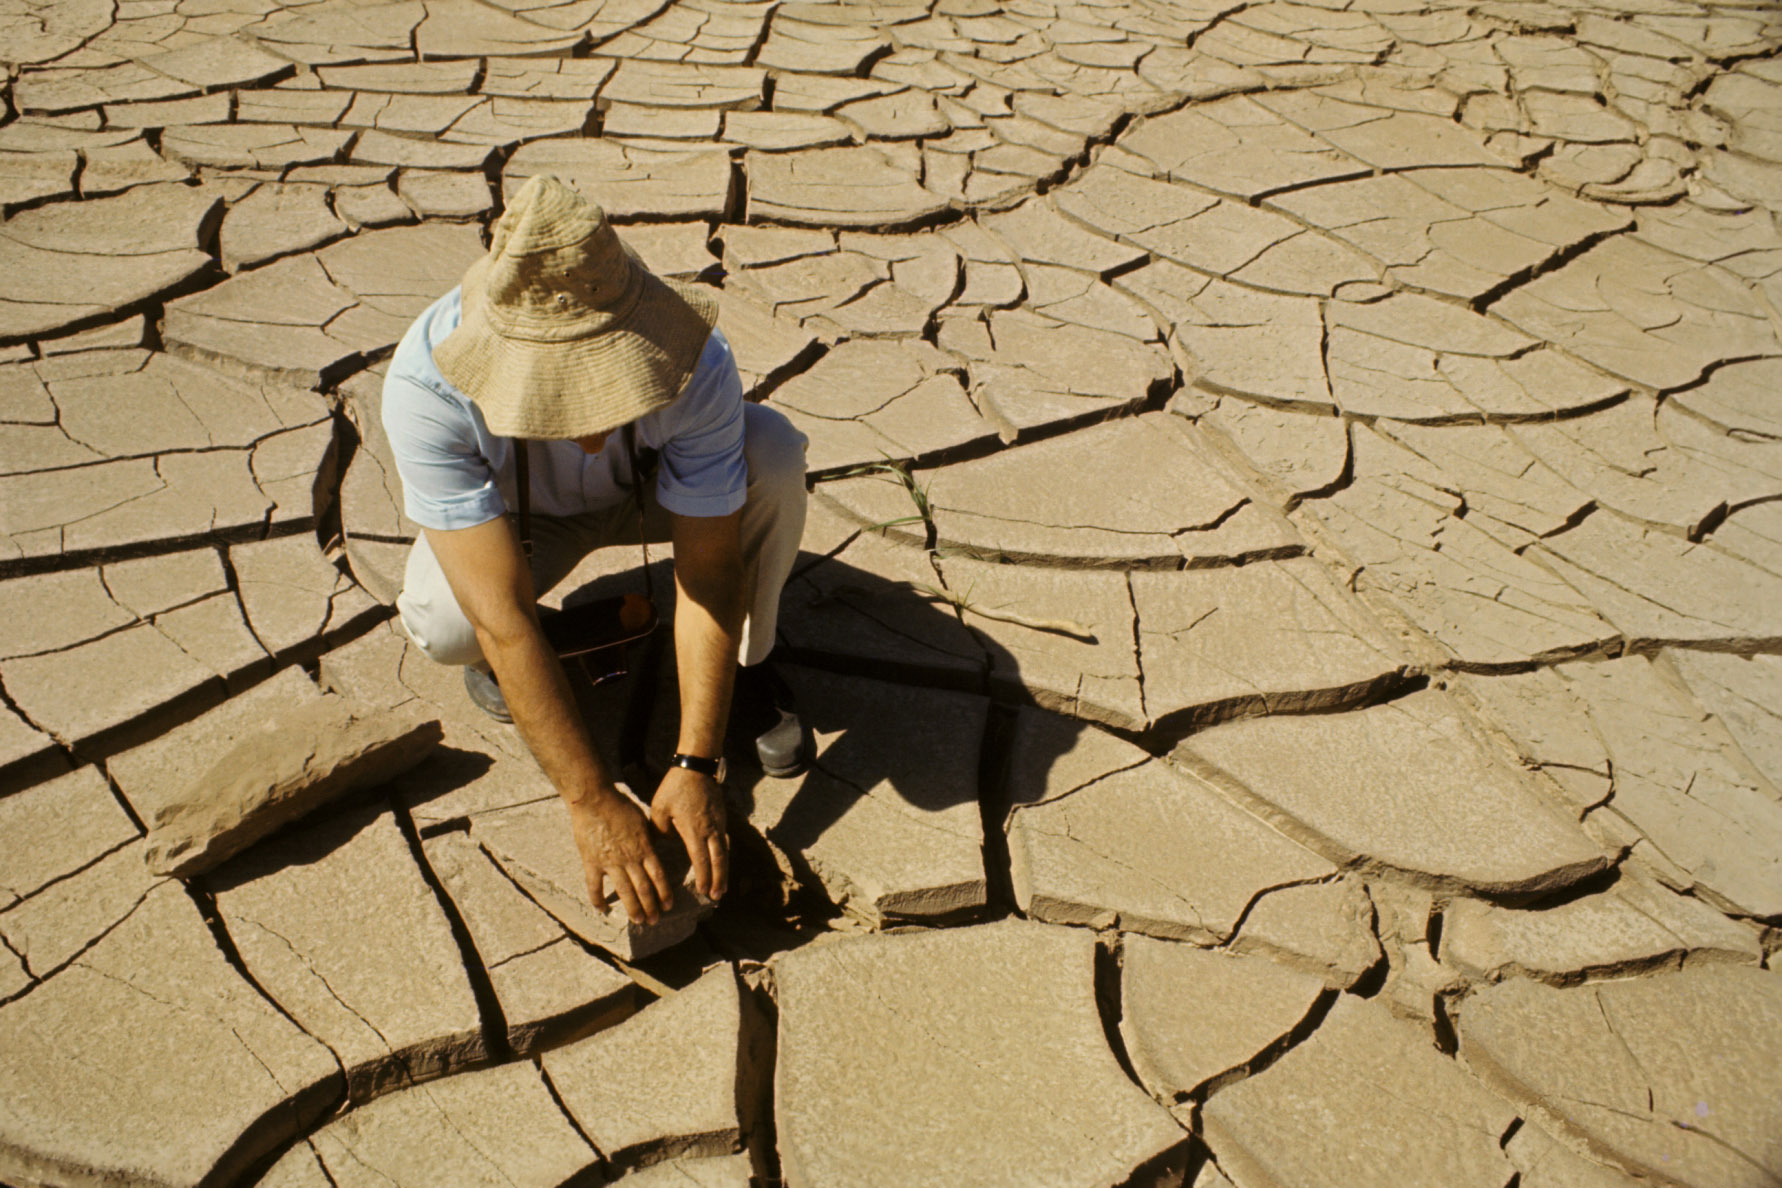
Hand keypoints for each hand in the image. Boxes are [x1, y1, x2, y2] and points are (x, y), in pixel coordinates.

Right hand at [568, 792, 673, 924]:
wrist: (594, 799)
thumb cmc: (620, 806)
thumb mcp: (642, 821)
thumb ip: (649, 838)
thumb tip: (658, 847)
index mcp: (644, 848)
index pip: (658, 876)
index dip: (664, 893)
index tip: (668, 906)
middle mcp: (629, 858)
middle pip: (643, 888)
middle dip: (651, 907)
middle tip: (654, 921)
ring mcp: (610, 862)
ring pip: (624, 891)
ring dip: (633, 909)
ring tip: (638, 921)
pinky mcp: (591, 862)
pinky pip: (595, 886)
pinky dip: (598, 900)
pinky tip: (603, 910)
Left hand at [650, 765, 728, 901]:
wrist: (696, 765)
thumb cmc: (675, 786)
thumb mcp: (659, 808)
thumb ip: (661, 829)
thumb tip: (667, 841)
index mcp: (693, 829)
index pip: (700, 859)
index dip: (703, 876)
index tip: (702, 891)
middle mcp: (710, 829)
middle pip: (718, 860)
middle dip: (718, 880)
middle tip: (716, 896)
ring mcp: (718, 823)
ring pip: (724, 852)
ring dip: (723, 871)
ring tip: (721, 887)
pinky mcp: (721, 817)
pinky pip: (724, 841)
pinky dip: (724, 856)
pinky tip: (721, 864)